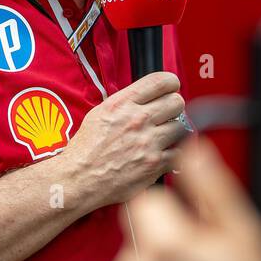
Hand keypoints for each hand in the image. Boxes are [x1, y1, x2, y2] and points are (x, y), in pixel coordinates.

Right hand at [61, 71, 188, 210]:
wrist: (79, 179)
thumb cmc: (86, 149)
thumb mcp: (99, 114)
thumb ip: (125, 103)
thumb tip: (145, 97)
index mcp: (122, 104)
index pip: (161, 82)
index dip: (171, 84)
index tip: (171, 89)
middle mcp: (137, 120)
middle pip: (176, 102)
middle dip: (174, 108)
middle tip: (166, 115)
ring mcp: (148, 142)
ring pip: (181, 126)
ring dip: (174, 131)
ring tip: (163, 137)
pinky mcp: (154, 164)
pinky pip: (178, 152)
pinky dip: (173, 153)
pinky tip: (161, 154)